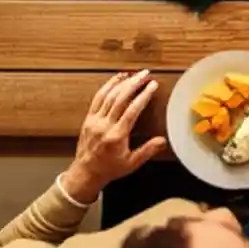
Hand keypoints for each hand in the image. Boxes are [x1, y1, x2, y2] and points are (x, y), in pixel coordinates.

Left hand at [61, 70, 166, 202]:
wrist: (85, 173)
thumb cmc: (109, 169)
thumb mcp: (132, 163)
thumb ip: (147, 151)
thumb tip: (163, 140)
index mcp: (116, 136)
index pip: (132, 110)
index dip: (143, 96)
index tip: (152, 85)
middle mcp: (104, 125)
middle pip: (120, 99)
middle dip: (134, 83)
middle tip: (145, 74)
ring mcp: (94, 120)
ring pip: (108, 96)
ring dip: (122, 83)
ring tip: (134, 74)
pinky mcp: (88, 118)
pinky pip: (97, 99)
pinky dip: (107, 87)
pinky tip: (116, 80)